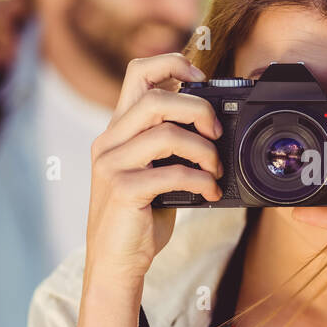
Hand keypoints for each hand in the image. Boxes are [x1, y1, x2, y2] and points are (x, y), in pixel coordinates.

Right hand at [83, 53, 222, 292]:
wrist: (114, 262)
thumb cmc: (139, 217)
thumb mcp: (152, 171)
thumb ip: (170, 146)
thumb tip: (214, 126)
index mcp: (117, 130)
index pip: (137, 73)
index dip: (172, 64)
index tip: (200, 77)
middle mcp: (109, 141)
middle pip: (157, 98)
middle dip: (198, 110)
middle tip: (217, 134)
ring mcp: (112, 164)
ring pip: (166, 133)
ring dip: (204, 151)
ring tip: (215, 170)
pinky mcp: (122, 190)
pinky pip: (170, 172)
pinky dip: (200, 180)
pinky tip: (210, 192)